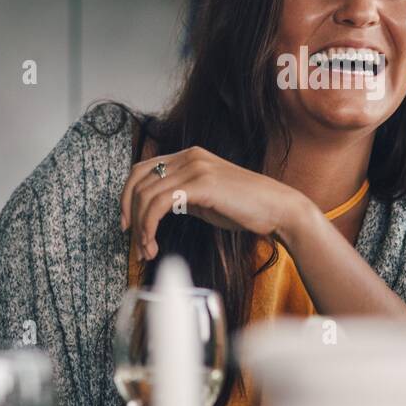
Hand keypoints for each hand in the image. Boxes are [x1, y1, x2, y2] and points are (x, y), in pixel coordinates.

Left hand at [119, 145, 312, 260]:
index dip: (127, 196)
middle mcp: (189, 156)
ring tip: (147, 250)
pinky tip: (154, 243)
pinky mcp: (202, 184)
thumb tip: (155, 210)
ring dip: (140, 227)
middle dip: (129, 213)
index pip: (142, 169)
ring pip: (146, 195)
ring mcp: (195, 167)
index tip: (127, 223)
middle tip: (132, 240)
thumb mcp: (206, 198)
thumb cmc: (246, 208)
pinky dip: (150, 226)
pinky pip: (159, 204)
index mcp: (189, 156)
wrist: (278, 209)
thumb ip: (182, 196)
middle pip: (138, 180)